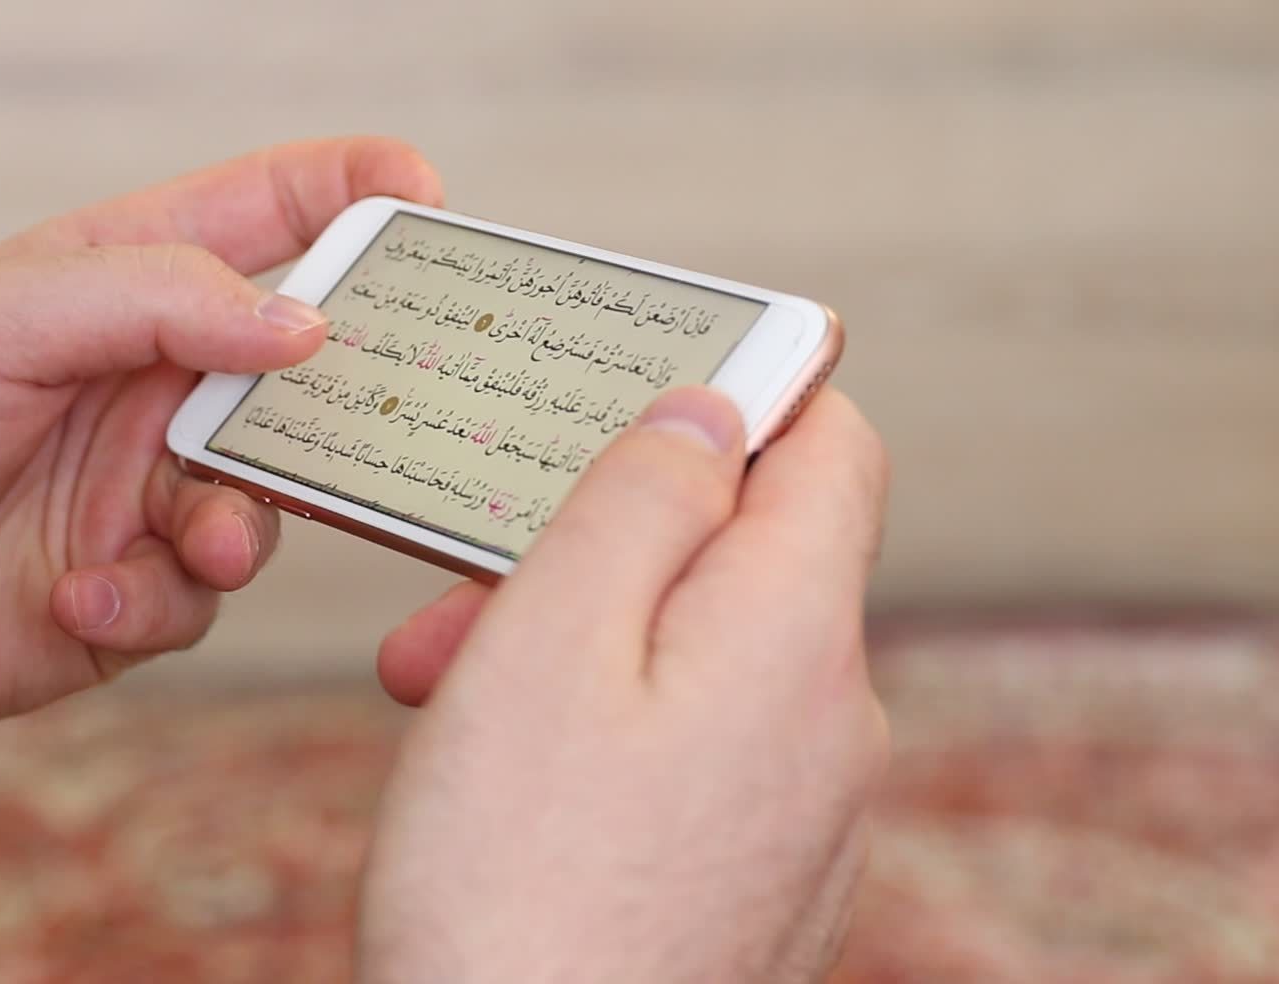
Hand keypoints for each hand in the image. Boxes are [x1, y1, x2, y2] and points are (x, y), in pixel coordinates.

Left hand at [0, 137, 441, 740]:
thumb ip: (154, 299)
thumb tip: (301, 322)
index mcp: (123, 283)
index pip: (262, 213)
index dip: (349, 194)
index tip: (423, 199)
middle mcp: (153, 383)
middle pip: (302, 370)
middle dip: (343, 392)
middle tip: (370, 407)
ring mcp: (148, 489)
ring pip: (270, 500)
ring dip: (237, 520)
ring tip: (185, 535)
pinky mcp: (134, 592)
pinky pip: (198, 597)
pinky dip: (150, 598)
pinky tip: (75, 596)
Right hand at [359, 387, 889, 983]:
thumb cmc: (515, 891)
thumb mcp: (547, 644)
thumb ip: (640, 503)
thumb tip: (709, 412)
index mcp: (794, 638)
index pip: (828, 446)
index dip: (739, 394)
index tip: (636, 388)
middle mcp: (832, 723)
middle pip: (736, 560)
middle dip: (595, 550)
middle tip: (462, 598)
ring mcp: (804, 814)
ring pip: (696, 661)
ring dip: (574, 647)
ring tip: (447, 698)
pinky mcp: (760, 880)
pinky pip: (694, 755)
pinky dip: (602, 734)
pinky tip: (504, 783)